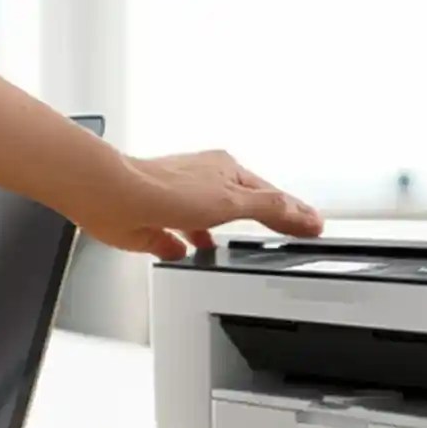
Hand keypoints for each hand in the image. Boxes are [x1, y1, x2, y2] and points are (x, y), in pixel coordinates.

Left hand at [76, 150, 324, 259]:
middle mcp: (200, 184)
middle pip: (238, 206)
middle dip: (256, 220)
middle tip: (281, 234)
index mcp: (223, 171)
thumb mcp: (233, 201)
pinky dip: (182, 249)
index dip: (291, 212)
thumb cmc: (166, 189)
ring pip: (205, 222)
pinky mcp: (152, 226)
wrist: (115, 197)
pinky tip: (186, 257)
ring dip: (217, 236)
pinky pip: (172, 240)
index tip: (311, 225)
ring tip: (231, 251)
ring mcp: (175, 205)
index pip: (267, 194)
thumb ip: (271, 210)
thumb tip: (306, 216)